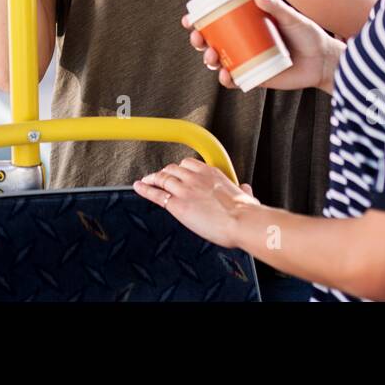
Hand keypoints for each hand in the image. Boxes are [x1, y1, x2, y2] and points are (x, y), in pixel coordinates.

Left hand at [134, 158, 258, 248]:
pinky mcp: (178, 204)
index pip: (189, 164)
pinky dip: (145, 189)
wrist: (241, 221)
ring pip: (162, 178)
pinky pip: (156, 194)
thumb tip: (246, 190)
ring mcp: (185, 189)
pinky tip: (138, 186)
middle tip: (158, 177)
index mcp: (212, 173)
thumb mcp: (246, 196)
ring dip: (153, 179)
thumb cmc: (245, 212)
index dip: (180, 168)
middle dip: (164, 172)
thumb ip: (243, 191)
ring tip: (146, 181)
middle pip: (173, 168)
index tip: (176, 171)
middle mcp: (195, 177)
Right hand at [186, 0, 342, 92]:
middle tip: (198, 39)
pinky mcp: (254, 77)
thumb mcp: (291, 17)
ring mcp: (247, 59)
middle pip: (212, 41)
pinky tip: (226, 76)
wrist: (322, 61)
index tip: (191, 19)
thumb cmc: (307, 34)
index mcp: (247, 24)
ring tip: (213, 57)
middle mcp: (243, 42)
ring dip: (209, 60)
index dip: (200, 20)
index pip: (218, 20)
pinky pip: (234, 80)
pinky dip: (226, 79)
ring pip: (219, 61)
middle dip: (199, 41)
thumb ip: (275, 6)